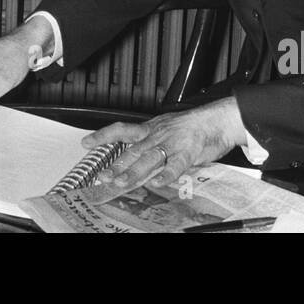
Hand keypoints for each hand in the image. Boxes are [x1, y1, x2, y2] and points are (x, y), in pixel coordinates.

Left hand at [84, 98, 246, 192]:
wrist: (218, 120)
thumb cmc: (193, 126)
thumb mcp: (165, 129)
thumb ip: (150, 145)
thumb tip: (134, 161)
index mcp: (151, 129)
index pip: (121, 130)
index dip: (103, 136)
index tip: (86, 143)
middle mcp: (157, 135)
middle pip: (132, 151)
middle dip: (116, 165)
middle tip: (102, 177)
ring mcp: (172, 144)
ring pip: (149, 159)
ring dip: (134, 171)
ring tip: (121, 183)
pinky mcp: (188, 152)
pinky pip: (175, 164)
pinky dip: (167, 174)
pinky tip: (158, 183)